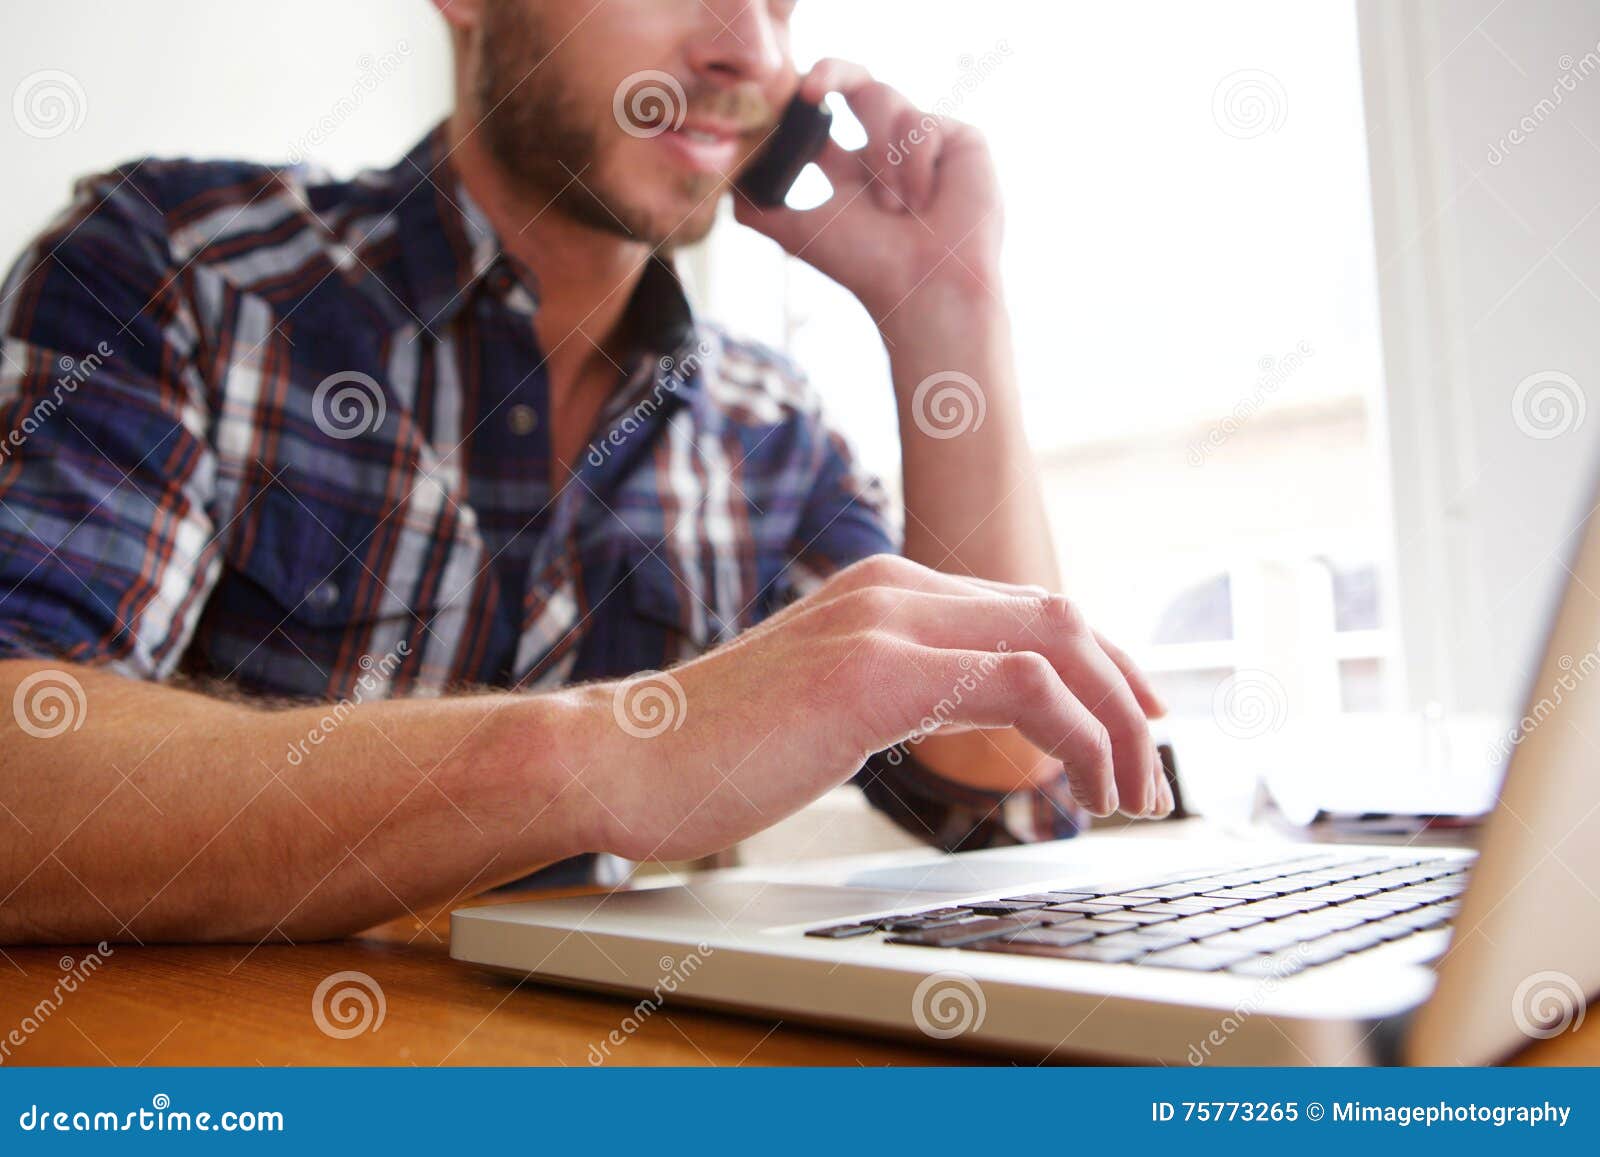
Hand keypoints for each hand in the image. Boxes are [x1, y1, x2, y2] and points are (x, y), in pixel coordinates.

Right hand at [578, 554, 1168, 862]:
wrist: (618, 757)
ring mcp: (885, 621)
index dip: (1099, 666)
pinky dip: (1078, 733)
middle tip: (1151, 766)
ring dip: (1116, 721)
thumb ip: (898, 692)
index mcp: (884, 592)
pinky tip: (1082, 787)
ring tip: (1129, 794)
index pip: (1025, 610)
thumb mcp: (826, 707)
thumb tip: (962, 717)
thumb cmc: (710, 753)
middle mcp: (894, 589)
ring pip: (1057, 640)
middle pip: (1059, 615)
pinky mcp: (876, 671)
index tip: (1135, 720)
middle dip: (1127, 692)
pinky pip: (1022, 685)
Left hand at [734, 60, 1003, 322]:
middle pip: (856, 80)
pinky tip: (926, 202)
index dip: (805, 94)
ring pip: (887, 102)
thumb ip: (757, 204)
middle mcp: (886, 149)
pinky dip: (917, 164)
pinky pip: (926, 122)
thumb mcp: (797, 230)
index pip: (823, 110)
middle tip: (812, 90)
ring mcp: (925, 142)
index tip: (792, 101)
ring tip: (895, 210)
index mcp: (849, 168)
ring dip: (883, 160)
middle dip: (832, 74)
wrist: (924, 287)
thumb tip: (722, 179)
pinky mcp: (961, 140)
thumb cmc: (866, 265)